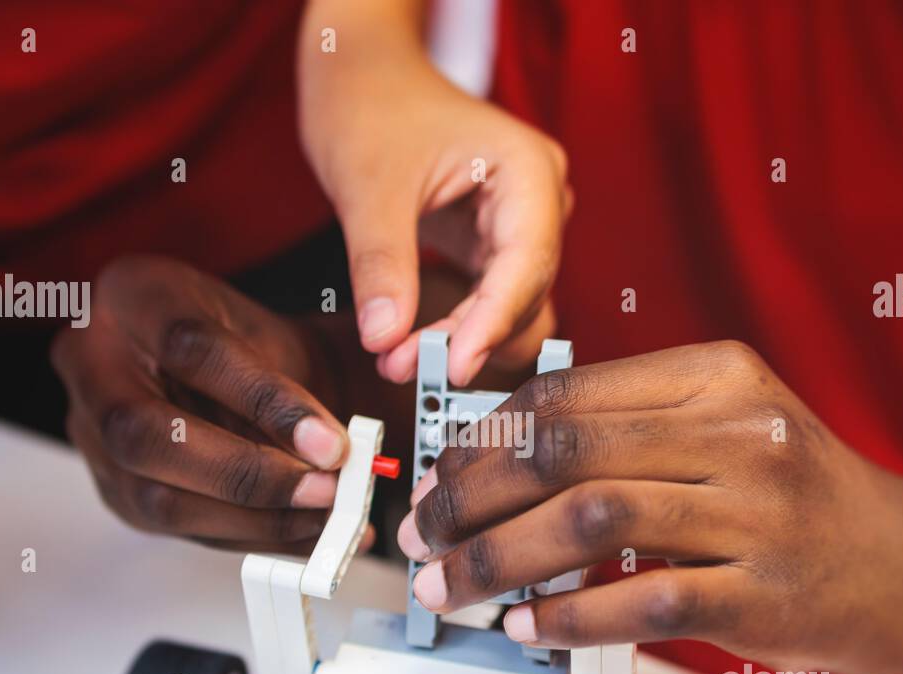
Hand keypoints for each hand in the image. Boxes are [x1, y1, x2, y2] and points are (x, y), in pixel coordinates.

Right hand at [52, 255, 354, 554]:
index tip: (331, 441)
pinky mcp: (115, 490)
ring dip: (255, 518)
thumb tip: (334, 455)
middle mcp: (91, 360)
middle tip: (326, 488)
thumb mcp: (273, 338)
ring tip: (325, 515)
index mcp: (135, 293)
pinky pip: (180, 530)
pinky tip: (305, 530)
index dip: (265, 401)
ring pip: (158, 498)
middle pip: (147, 434)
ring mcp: (92, 433)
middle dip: (249, 474)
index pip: (191, 348)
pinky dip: (252, 535)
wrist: (236, 373)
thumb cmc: (254, 346)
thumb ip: (293, 389)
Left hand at [298, 4, 570, 384]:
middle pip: (525, 295)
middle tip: (404, 369)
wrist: (363, 76)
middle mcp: (539, 202)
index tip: (453, 368)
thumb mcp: (367, 185)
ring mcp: (521, 225)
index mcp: (528, 171)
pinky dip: (454, 328)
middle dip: (467, 337)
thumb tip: (384, 340)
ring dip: (460, 341)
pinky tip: (413, 348)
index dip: (492, 323)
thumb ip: (381, 264)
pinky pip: (487, 301)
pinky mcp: (493, 245)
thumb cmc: (370, 105)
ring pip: (511, 307)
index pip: (526, 264)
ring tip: (399, 362)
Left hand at [398, 342, 902, 673]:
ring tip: (451, 587)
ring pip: (592, 520)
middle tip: (423, 533)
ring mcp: (756, 514)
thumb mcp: (729, 426)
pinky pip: (641, 601)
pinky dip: (569, 616)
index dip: (483, 438)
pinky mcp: (763, 595)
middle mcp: (739, 432)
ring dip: (500, 559)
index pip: (567, 393)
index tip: (439, 476)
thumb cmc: (798, 497)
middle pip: (567, 452)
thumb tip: (498, 463)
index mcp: (716, 376)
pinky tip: (527, 627)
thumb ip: (631, 427)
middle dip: (472, 497)